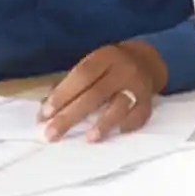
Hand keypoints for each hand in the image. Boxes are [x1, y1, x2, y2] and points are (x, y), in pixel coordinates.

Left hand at [39, 41, 167, 142]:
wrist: (146, 60)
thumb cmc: (110, 66)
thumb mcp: (92, 65)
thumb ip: (70, 84)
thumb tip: (45, 110)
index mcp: (105, 57)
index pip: (82, 75)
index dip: (63, 94)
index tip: (45, 113)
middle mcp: (123, 69)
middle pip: (96, 94)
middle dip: (71, 115)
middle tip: (52, 134)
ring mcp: (138, 86)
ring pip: (120, 106)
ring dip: (103, 124)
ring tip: (88, 139)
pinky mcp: (149, 101)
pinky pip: (138, 116)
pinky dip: (126, 126)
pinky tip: (115, 134)